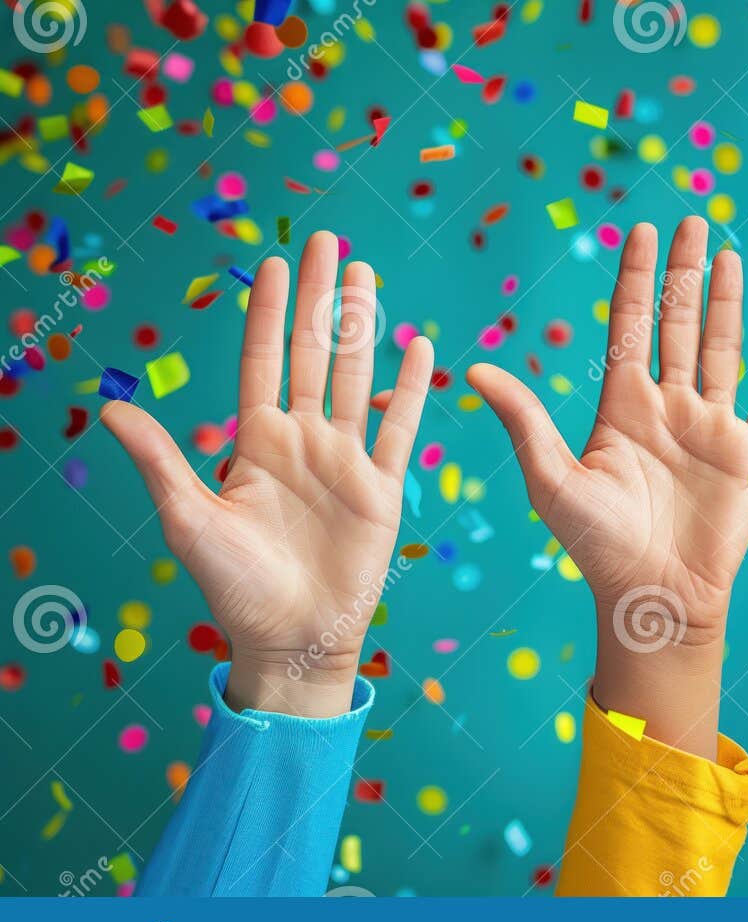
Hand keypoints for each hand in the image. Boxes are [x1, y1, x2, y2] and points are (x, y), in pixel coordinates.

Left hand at [103, 232, 434, 716]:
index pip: (262, 360)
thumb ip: (161, 459)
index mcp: (256, 443)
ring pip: (355, 376)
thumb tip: (112, 406)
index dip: (269, 310)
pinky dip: (410, 388)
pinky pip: (399, 427)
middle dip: (320, 297)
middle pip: (312, 352)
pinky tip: (419, 348)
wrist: (292, 639)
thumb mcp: (188, 520)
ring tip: (367, 277)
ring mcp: (346, 461)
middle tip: (329, 241)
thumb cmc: (234, 589)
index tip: (275, 261)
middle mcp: (303, 441)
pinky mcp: (382, 488)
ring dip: (363, 326)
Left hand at [469, 217, 747, 757]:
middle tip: (693, 222)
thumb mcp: (553, 480)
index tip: (642, 231)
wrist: (656, 598)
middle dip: (686, 274)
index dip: (637, 280)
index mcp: (624, 407)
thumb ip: (525, 420)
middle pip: (681, 325)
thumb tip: (471, 369)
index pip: (631, 327)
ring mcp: (715, 428)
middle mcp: (671, 408)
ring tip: (730, 254)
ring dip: (728, 302)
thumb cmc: (599, 548)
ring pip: (726, 349)